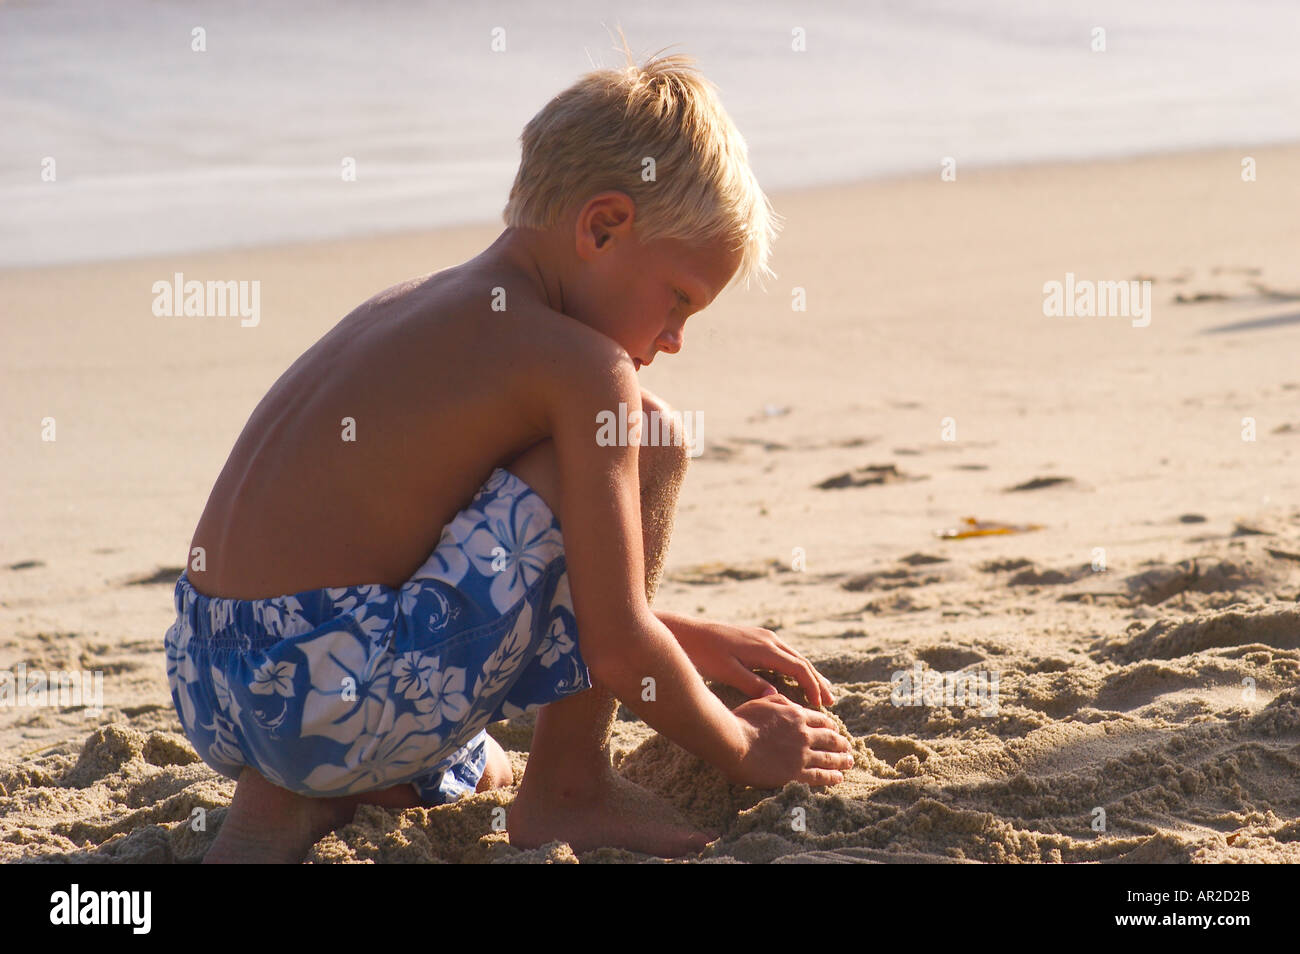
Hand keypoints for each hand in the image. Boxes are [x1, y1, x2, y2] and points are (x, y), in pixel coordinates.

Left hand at [664, 613, 834, 707]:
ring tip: (820, 692)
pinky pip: (783, 654)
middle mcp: (768, 639)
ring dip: (808, 674)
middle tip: (831, 702)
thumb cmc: (704, 654)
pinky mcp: (756, 638)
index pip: (798, 668)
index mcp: (764, 648)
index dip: (812, 686)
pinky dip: (795, 668)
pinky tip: (796, 679)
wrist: (687, 632)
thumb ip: (752, 684)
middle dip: (817, 682)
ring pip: (794, 656)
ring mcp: (763, 637)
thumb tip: (777, 699)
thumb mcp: (727, 671)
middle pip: (801, 661)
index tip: (821, 705)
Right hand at [726, 694, 853, 787]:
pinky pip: (820, 776)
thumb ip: (778, 701)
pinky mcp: (796, 773)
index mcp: (796, 715)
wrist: (734, 743)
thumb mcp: (761, 702)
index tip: (835, 730)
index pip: (820, 720)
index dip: (830, 726)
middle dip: (841, 742)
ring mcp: (802, 754)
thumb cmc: (741, 721)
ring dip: (842, 760)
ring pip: (829, 757)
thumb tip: (789, 701)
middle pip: (830, 738)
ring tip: (849, 761)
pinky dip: (832, 776)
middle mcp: (804, 734)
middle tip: (848, 746)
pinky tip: (838, 777)